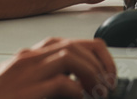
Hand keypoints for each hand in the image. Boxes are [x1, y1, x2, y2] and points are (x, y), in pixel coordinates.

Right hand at [0, 38, 115, 98]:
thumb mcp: (27, 84)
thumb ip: (49, 79)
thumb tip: (81, 88)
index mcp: (33, 56)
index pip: (73, 42)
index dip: (96, 56)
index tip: (107, 74)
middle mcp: (30, 58)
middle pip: (74, 45)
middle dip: (99, 63)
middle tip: (109, 84)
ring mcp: (27, 72)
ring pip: (69, 56)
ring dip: (91, 73)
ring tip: (99, 91)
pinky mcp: (27, 90)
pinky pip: (60, 82)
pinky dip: (76, 90)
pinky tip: (79, 98)